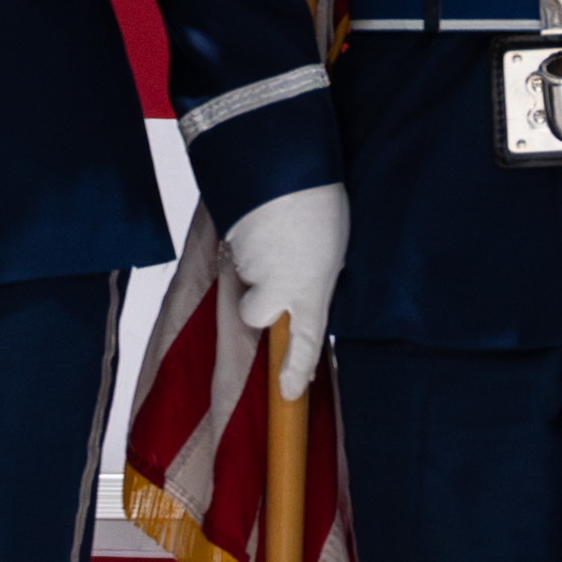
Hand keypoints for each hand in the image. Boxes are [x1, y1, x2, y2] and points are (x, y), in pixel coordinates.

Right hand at [223, 185, 345, 395]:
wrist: (283, 169)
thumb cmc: (319, 205)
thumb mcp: (333, 251)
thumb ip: (317, 277)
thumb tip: (304, 289)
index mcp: (312, 289)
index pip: (306, 340)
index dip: (296, 368)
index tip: (289, 392)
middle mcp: (277, 288)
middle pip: (255, 312)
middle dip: (262, 297)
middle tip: (282, 261)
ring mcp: (249, 270)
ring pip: (246, 278)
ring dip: (257, 262)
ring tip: (276, 231)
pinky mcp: (228, 249)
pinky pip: (236, 253)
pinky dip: (247, 242)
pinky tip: (261, 221)